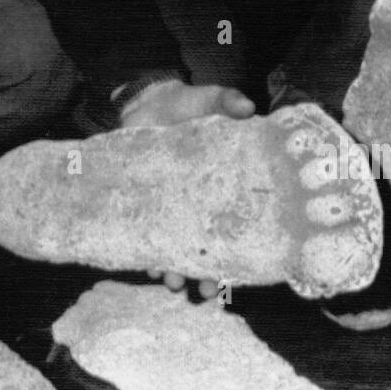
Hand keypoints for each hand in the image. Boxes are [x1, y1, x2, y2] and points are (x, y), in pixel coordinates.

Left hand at [120, 80, 254, 300]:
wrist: (149, 103)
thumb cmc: (187, 104)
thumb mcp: (209, 99)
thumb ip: (226, 101)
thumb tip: (247, 106)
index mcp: (222, 185)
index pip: (234, 225)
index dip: (237, 251)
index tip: (237, 273)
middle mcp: (197, 203)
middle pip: (204, 246)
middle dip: (203, 272)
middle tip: (201, 290)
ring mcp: (170, 205)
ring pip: (174, 247)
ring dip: (173, 269)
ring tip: (172, 281)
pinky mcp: (143, 201)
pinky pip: (145, 233)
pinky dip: (145, 253)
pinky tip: (146, 266)